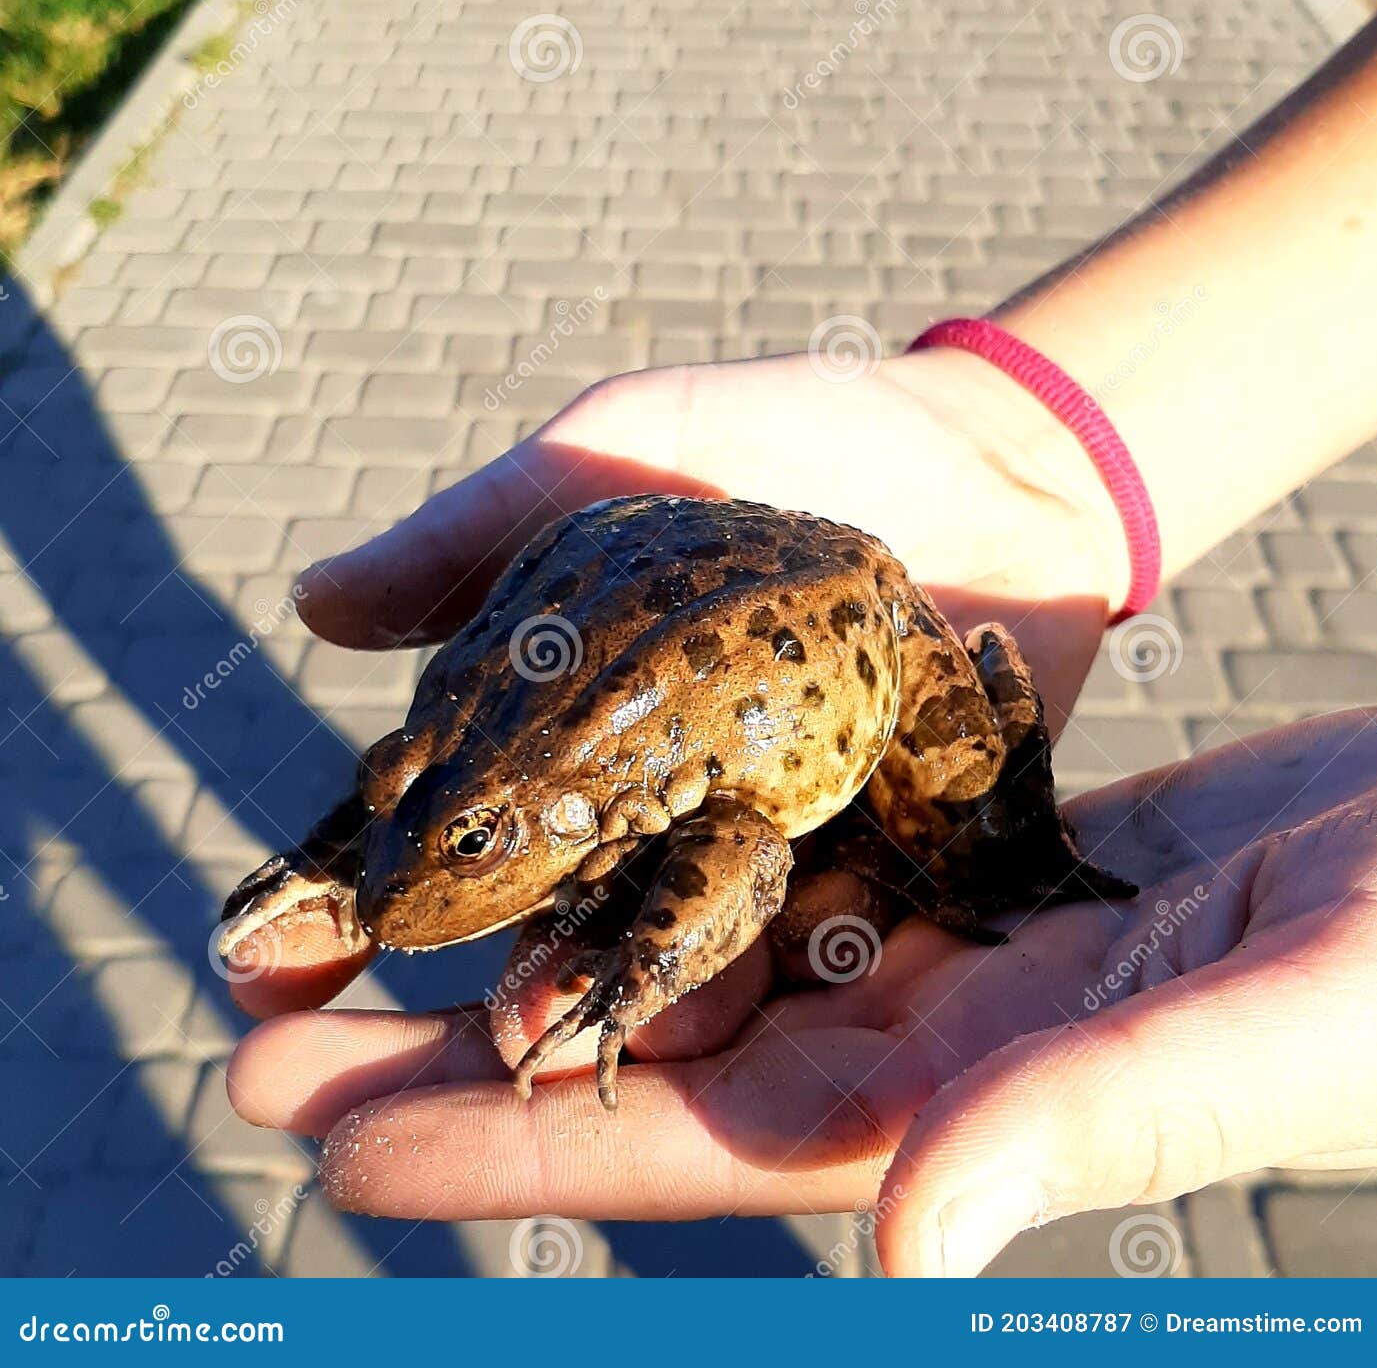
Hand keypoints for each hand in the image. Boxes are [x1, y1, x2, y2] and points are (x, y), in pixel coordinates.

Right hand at [228, 347, 1122, 1015]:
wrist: (994, 458)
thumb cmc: (791, 433)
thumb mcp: (623, 448)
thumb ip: (483, 531)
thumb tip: (308, 606)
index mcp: (573, 711)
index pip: (432, 820)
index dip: (334, 890)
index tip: (246, 957)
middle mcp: (652, 796)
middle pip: (514, 919)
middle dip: (408, 1004)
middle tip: (294, 1079)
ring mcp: (762, 836)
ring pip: (638, 944)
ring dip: (557, 1004)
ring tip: (499, 1047)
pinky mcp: (876, 859)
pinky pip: (790, 924)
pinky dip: (715, 970)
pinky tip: (648, 1020)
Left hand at [229, 708, 1376, 1275]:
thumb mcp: (1281, 1021)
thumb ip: (1103, 1115)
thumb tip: (917, 1239)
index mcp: (986, 1099)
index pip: (710, 1142)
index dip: (526, 1148)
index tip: (340, 1144)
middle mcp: (944, 1036)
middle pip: (666, 1051)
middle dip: (473, 1055)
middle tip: (272, 1033)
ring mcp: (960, 944)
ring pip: (713, 948)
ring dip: (557, 939)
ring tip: (399, 927)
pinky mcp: (990, 853)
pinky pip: (805, 854)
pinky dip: (693, 846)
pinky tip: (606, 823)